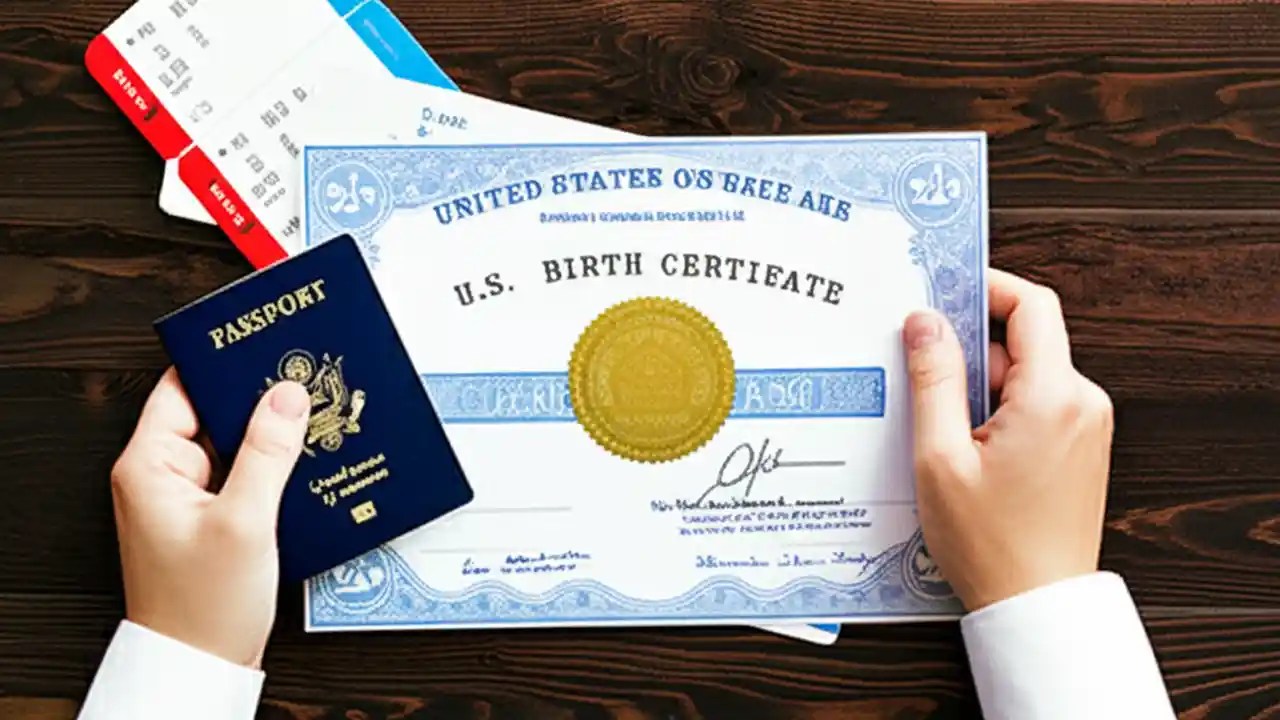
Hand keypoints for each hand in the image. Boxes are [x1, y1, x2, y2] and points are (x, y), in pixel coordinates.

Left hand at [109, 368, 310, 666]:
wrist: (202, 666)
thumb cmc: (204, 608)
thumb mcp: (244, 522)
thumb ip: (267, 453)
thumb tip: (285, 395)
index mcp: (149, 467)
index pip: (182, 389)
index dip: (224, 366)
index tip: (267, 348)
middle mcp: (161, 478)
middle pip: (212, 414)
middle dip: (258, 402)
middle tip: (305, 387)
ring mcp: (186, 500)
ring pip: (233, 446)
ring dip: (269, 439)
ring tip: (311, 426)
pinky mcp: (210, 520)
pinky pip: (242, 476)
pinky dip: (271, 470)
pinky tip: (303, 468)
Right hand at [903, 269, 1114, 610]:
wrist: (1037, 607)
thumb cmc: (989, 544)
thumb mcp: (939, 457)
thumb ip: (933, 378)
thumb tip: (925, 319)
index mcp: (1054, 398)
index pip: (1030, 305)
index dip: (985, 288)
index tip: (941, 293)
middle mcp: (1083, 403)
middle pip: (1021, 342)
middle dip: (967, 352)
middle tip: (917, 378)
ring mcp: (1087, 426)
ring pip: (1024, 376)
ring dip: (978, 388)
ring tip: (938, 434)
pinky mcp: (1080, 448)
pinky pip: (1035, 405)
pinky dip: (996, 412)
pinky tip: (962, 450)